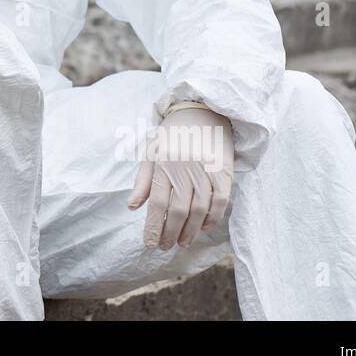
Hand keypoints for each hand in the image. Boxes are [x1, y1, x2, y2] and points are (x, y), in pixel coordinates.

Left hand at [127, 106, 233, 249]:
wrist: (204, 109)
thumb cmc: (173, 133)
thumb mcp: (152, 151)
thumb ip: (143, 180)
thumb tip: (132, 207)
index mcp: (164, 162)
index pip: (158, 202)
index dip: (154, 226)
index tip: (149, 243)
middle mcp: (185, 167)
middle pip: (179, 210)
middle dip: (170, 233)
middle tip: (165, 246)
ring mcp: (206, 169)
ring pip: (200, 209)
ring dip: (191, 231)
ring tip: (182, 242)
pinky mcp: (224, 170)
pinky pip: (220, 201)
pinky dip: (213, 217)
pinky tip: (204, 227)